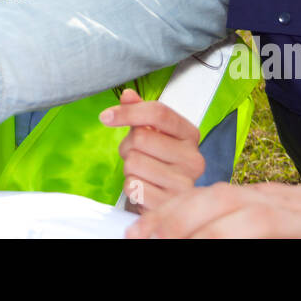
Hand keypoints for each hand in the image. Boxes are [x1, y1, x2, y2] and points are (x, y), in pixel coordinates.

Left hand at [102, 88, 205, 213]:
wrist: (172, 203)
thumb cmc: (162, 164)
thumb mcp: (155, 135)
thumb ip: (140, 113)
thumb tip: (127, 95)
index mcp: (190, 135)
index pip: (158, 112)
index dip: (128, 111)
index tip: (107, 116)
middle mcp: (193, 158)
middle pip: (141, 137)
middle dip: (128, 146)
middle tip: (138, 155)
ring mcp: (184, 184)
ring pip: (133, 162)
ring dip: (129, 168)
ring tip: (143, 173)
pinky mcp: (169, 205)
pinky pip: (133, 186)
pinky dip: (131, 187)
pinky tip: (144, 188)